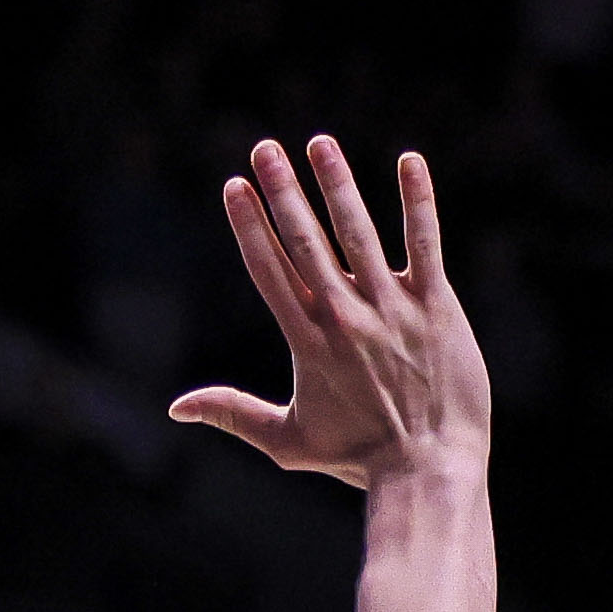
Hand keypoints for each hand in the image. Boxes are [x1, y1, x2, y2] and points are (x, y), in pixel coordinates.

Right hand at [172, 138, 490, 492]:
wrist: (426, 467)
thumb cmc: (357, 457)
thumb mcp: (286, 441)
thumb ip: (232, 413)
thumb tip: (176, 408)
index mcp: (306, 343)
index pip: (269, 271)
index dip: (249, 225)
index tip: (234, 187)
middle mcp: (343, 317)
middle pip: (304, 242)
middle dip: (281, 191)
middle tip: (264, 149)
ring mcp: (391, 307)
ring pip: (358, 232)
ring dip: (336, 183)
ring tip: (319, 144)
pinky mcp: (436, 304)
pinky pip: (425, 242)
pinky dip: (417, 201)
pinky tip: (408, 161)